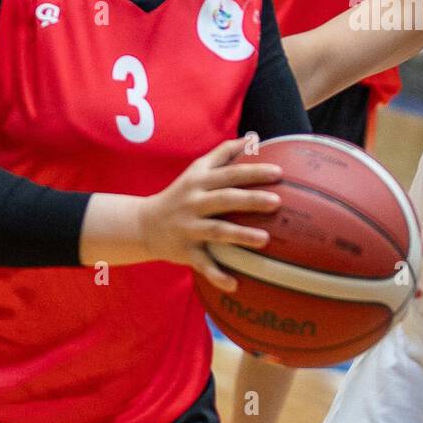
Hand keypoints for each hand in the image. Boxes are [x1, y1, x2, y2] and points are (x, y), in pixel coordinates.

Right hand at [137, 136, 281, 289]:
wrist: (143, 224)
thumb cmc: (181, 193)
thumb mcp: (197, 169)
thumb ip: (223, 154)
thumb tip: (252, 138)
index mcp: (200, 182)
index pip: (230, 173)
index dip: (253, 172)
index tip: (278, 172)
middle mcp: (194, 202)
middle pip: (225, 199)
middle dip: (251, 200)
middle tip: (277, 202)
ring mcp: (189, 228)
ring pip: (216, 231)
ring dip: (240, 236)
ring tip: (265, 239)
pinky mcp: (185, 251)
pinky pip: (203, 264)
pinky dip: (217, 275)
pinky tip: (236, 284)